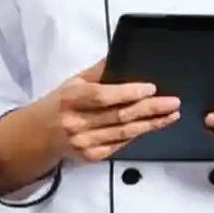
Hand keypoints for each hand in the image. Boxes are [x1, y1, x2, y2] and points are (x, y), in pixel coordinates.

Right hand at [49, 59, 180, 162]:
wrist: (40, 134)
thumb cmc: (59, 104)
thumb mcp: (73, 82)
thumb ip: (98, 71)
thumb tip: (120, 56)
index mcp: (71, 99)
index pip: (102, 96)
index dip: (128, 93)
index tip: (151, 88)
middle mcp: (76, 123)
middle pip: (119, 116)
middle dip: (150, 109)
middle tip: (172, 102)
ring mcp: (84, 142)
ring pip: (124, 133)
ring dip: (151, 124)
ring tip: (170, 115)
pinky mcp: (91, 156)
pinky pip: (120, 144)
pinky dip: (138, 134)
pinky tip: (152, 126)